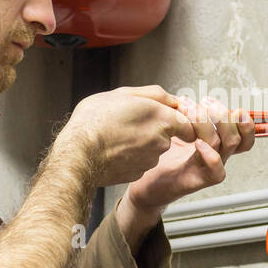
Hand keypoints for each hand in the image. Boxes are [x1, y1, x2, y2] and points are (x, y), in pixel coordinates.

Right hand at [57, 85, 195, 187]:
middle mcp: (161, 141)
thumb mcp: (125, 94)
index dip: (181, 120)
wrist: (79, 152)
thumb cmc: (96, 120)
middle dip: (155, 128)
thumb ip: (155, 95)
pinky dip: (131, 156)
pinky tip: (114, 149)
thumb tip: (173, 99)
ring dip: (141, 142)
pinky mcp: (138, 173)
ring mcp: (150, 160)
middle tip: (131, 120)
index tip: (169, 117)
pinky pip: (140, 161)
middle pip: (168, 135)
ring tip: (118, 134)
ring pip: (152, 149)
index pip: (189, 124)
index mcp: (163, 119)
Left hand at [125, 96, 255, 214]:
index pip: (243, 133)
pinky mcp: (198, 180)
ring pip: (228, 145)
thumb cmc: (160, 158)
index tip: (222, 105)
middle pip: (238, 135)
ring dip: (211, 123)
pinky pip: (217, 171)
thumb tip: (188, 97)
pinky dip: (211, 155)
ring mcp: (208, 167)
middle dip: (223, 114)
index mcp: (215, 143)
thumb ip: (185, 116)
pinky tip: (197, 143)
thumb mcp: (174, 129)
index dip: (243, 119)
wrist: (146, 184)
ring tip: (192, 113)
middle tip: (205, 103)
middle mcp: (216, 154)